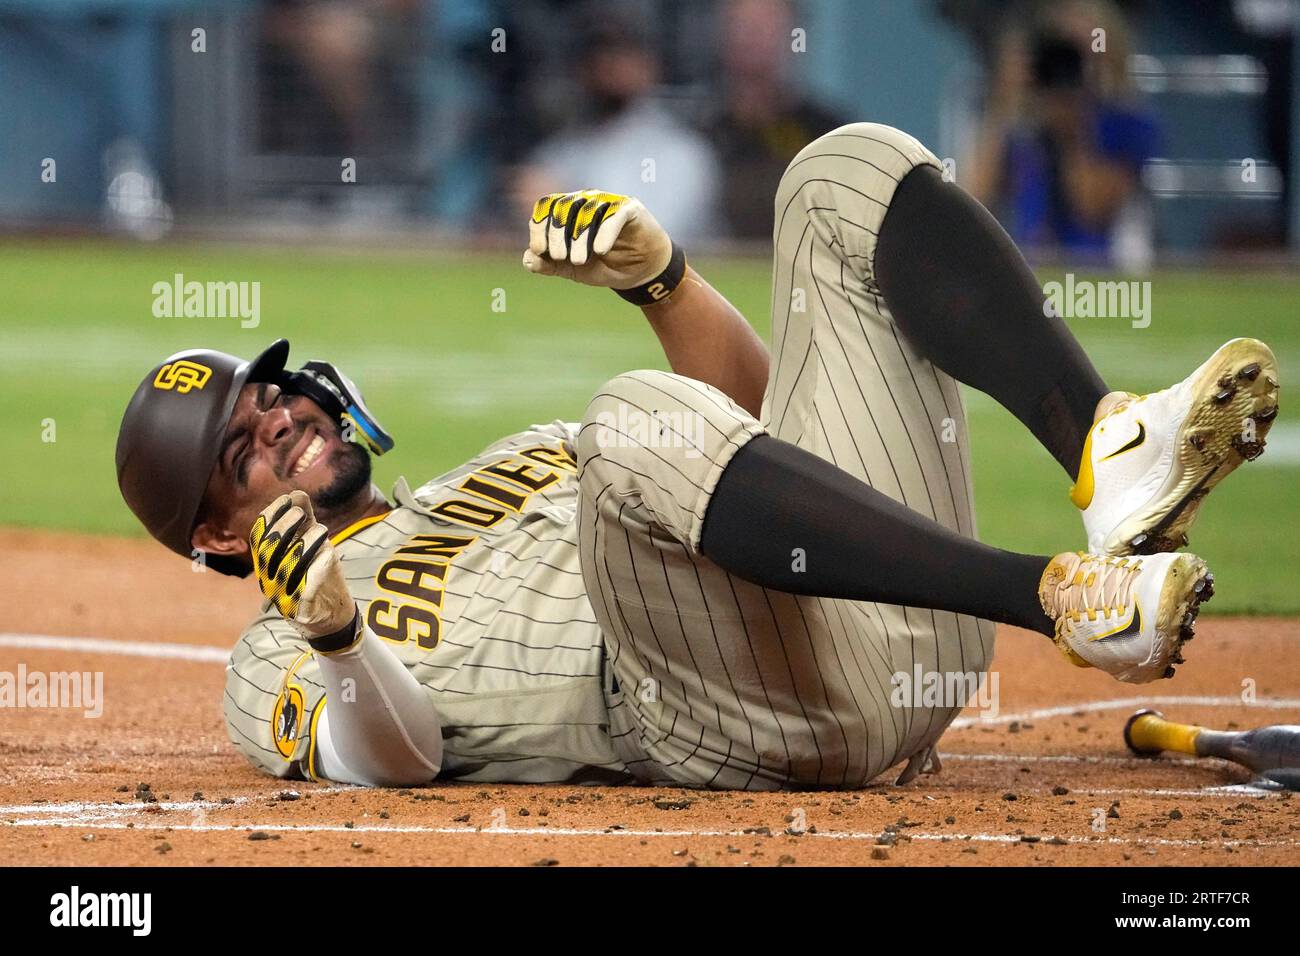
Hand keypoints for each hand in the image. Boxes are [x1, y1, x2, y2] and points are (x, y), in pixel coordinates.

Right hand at [249, 490, 354, 640]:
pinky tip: (330, 552)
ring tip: (322, 530)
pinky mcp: (303, 610)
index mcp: (266, 565)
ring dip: (306, 543)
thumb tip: (297, 493)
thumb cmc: (316, 576)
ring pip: (289, 566)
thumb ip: (303, 523)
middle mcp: (269, 581)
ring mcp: (284, 597)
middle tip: (303, 514)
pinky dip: (318, 568)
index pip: (259, 536)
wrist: (330, 618)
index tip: (288, 498)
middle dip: (285, 526)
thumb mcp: (308, 548)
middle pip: (270, 549)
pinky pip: (308, 588)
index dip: (271, 515)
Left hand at [523, 189, 672, 290]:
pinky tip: (600, 251)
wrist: (640, 273)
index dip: (539, 228)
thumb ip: (549, 265)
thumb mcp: (573, 269)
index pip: (546, 208)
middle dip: (557, 234)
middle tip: (561, 259)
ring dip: (580, 238)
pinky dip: (604, 233)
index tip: (539, 250)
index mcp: (568, 211)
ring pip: (587, 211)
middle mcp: (586, 201)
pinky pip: (614, 215)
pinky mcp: (630, 209)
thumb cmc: (605, 265)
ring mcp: (608, 202)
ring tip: (580, 261)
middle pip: (563, 207)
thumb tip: (527, 260)